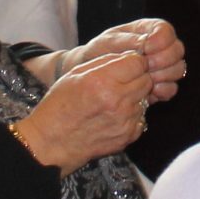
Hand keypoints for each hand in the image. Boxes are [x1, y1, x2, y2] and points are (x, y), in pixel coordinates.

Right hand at [13, 49, 153, 171]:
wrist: (53, 142)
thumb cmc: (60, 105)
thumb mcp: (76, 74)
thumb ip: (105, 62)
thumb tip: (129, 56)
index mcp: (103, 82)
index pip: (139, 63)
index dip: (134, 61)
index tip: (126, 65)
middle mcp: (117, 101)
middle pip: (146, 80)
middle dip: (137, 78)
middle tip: (120, 82)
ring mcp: (124, 121)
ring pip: (145, 99)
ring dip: (134, 97)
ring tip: (113, 101)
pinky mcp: (127, 136)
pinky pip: (141, 118)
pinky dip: (132, 115)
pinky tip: (114, 116)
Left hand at [72, 19, 185, 103]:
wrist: (89, 75)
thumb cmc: (97, 53)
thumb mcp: (108, 42)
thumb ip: (128, 41)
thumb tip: (147, 42)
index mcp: (148, 30)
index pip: (166, 30)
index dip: (162, 40)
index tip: (147, 48)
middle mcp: (159, 47)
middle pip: (177, 50)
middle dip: (164, 60)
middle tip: (147, 66)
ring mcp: (162, 67)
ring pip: (179, 69)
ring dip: (164, 75)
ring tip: (146, 79)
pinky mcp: (160, 85)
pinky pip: (172, 88)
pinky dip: (163, 90)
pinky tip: (149, 91)